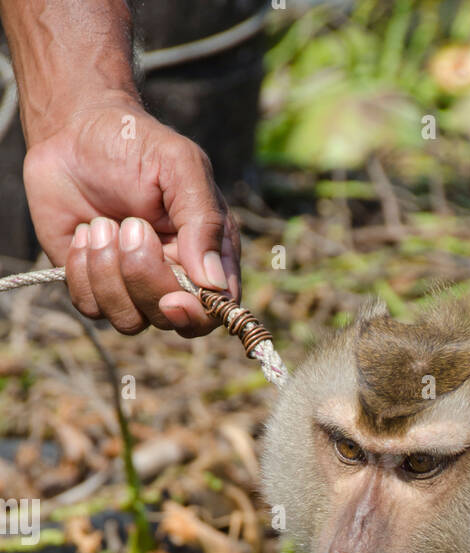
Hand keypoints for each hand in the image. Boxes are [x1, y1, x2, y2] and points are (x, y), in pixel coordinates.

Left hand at [23, 98, 240, 335]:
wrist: (72, 133)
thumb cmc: (134, 144)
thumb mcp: (179, 166)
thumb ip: (203, 221)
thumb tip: (214, 282)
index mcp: (207, 254)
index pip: (215, 309)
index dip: (197, 314)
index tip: (174, 298)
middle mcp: (174, 279)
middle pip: (170, 319)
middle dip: (144, 277)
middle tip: (130, 225)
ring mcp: (133, 287)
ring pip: (129, 321)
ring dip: (108, 272)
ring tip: (101, 224)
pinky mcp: (93, 287)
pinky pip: (92, 308)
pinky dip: (81, 271)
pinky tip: (83, 234)